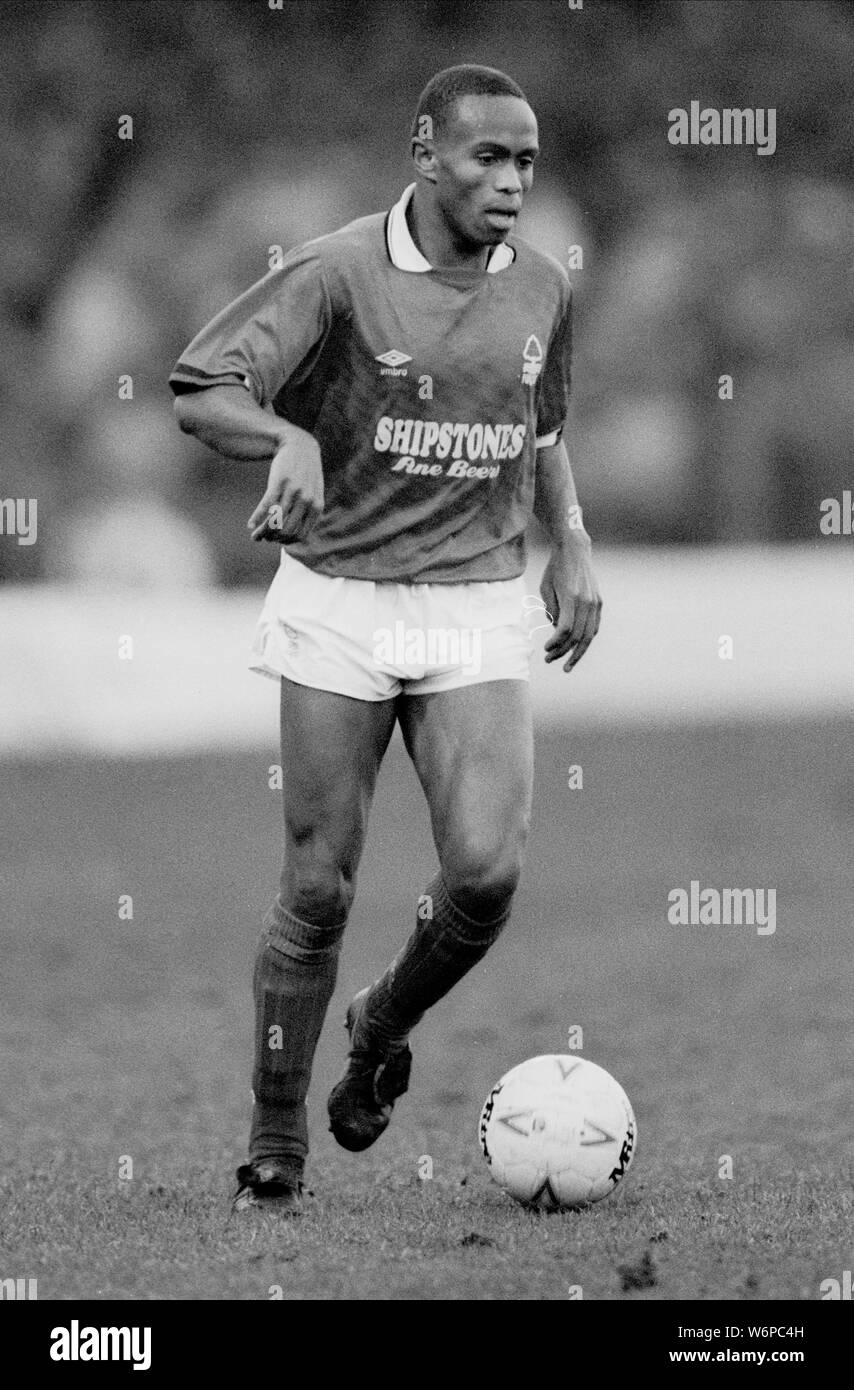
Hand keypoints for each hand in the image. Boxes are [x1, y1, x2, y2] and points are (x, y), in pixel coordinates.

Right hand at [247, 429, 323, 541]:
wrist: (299, 445)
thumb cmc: (305, 472)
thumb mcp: (314, 492)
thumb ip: (309, 511)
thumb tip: (296, 535)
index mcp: (316, 506)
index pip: (300, 534)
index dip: (286, 541)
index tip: (277, 540)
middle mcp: (306, 501)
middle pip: (286, 531)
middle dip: (273, 539)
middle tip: (264, 538)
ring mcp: (292, 492)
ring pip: (275, 521)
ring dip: (262, 532)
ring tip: (254, 536)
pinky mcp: (278, 483)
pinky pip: (265, 507)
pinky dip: (256, 518)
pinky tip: (249, 525)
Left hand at [539, 540, 602, 671]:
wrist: (575, 550)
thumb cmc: (555, 569)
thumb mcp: (545, 588)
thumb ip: (551, 611)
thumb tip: (558, 630)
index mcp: (571, 597)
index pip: (565, 629)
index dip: (555, 643)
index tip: (545, 648)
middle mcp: (586, 601)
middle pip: (577, 636)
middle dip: (563, 652)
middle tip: (549, 660)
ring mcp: (595, 602)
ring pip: (589, 635)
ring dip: (577, 652)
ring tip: (566, 665)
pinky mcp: (599, 602)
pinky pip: (594, 627)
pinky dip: (586, 640)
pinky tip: (577, 648)